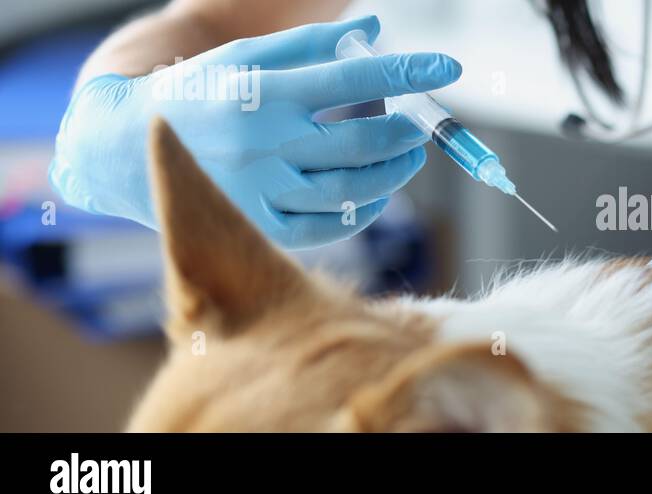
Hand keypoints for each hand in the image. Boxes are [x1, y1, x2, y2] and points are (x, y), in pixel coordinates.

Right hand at [49, 16, 460, 248]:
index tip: (447, 65)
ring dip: (394, 170)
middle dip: (406, 132)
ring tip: (404, 153)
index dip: (407, 72)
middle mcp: (266, 147)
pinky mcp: (263, 229)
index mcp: (264, 95)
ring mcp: (264, 193)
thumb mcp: (247, 58)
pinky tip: (376, 190)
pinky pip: (332, 225)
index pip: (353, 80)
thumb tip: (378, 32)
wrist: (129, 153)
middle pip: (364, 143)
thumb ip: (313, 46)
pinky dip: (365, 207)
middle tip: (416, 124)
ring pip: (355, 188)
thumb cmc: (200, 94)